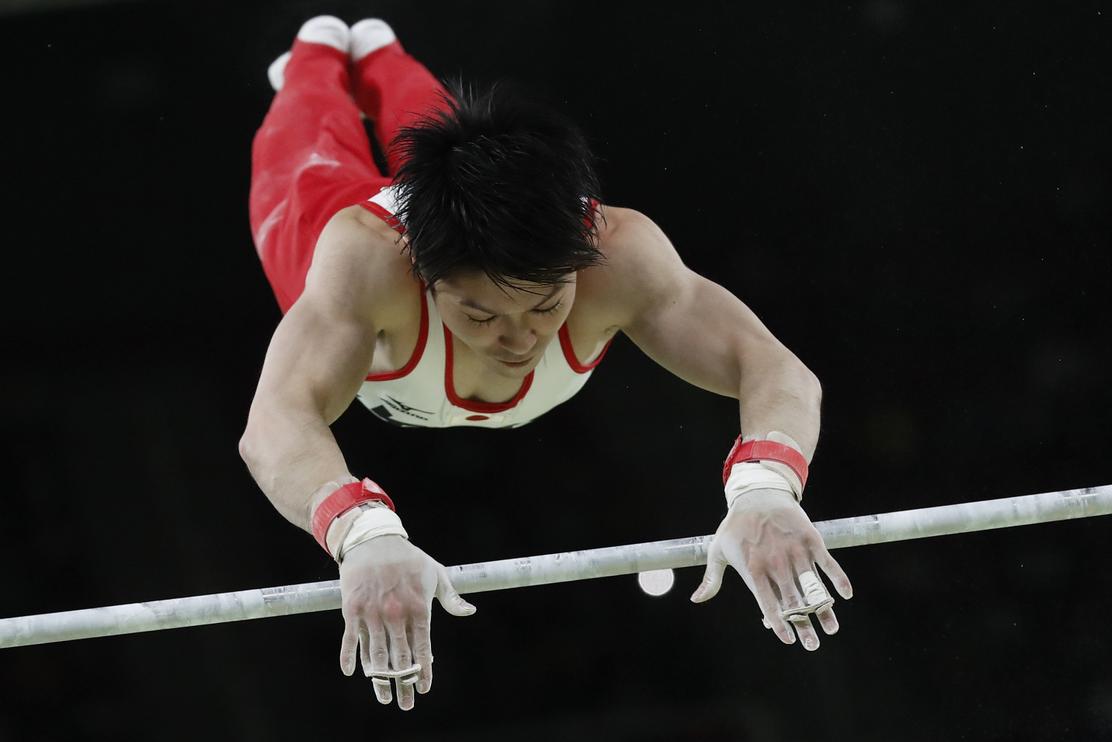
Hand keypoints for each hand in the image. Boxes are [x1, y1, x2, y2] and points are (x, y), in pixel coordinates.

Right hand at [338, 535, 475, 708]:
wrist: (374, 539)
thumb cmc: (409, 558)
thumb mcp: (436, 573)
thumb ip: (451, 598)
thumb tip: (470, 612)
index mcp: (419, 607)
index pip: (423, 648)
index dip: (424, 672)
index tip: (424, 689)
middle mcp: (396, 614)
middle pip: (399, 658)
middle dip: (403, 684)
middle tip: (405, 704)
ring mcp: (372, 613)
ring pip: (375, 654)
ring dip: (379, 679)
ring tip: (384, 697)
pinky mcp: (352, 609)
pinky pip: (349, 639)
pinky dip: (349, 657)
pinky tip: (352, 673)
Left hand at [690, 489, 852, 650]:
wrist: (758, 493)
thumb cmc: (735, 526)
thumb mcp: (717, 550)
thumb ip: (711, 578)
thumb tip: (696, 600)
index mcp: (753, 569)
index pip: (767, 603)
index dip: (778, 623)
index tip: (788, 640)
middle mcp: (775, 563)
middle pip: (793, 600)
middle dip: (804, 624)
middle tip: (812, 645)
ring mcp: (794, 551)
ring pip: (812, 586)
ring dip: (824, 609)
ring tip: (831, 629)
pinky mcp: (810, 539)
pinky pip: (827, 562)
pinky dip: (838, 577)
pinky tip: (845, 594)